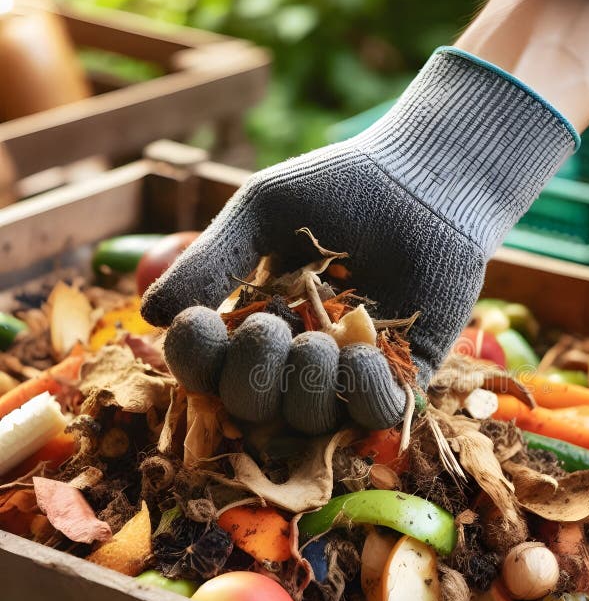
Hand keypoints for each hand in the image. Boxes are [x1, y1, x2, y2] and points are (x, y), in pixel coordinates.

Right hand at [141, 47, 576, 433]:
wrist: (425, 180)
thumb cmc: (341, 188)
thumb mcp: (264, 212)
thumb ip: (212, 261)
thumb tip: (152, 315)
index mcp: (255, 320)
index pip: (208, 367)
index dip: (194, 360)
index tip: (198, 322)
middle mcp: (297, 355)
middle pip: (251, 406)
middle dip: (251, 375)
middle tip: (272, 326)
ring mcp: (349, 370)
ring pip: (308, 420)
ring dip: (303, 387)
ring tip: (320, 341)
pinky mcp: (403, 374)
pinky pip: (373, 416)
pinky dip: (359, 396)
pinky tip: (359, 355)